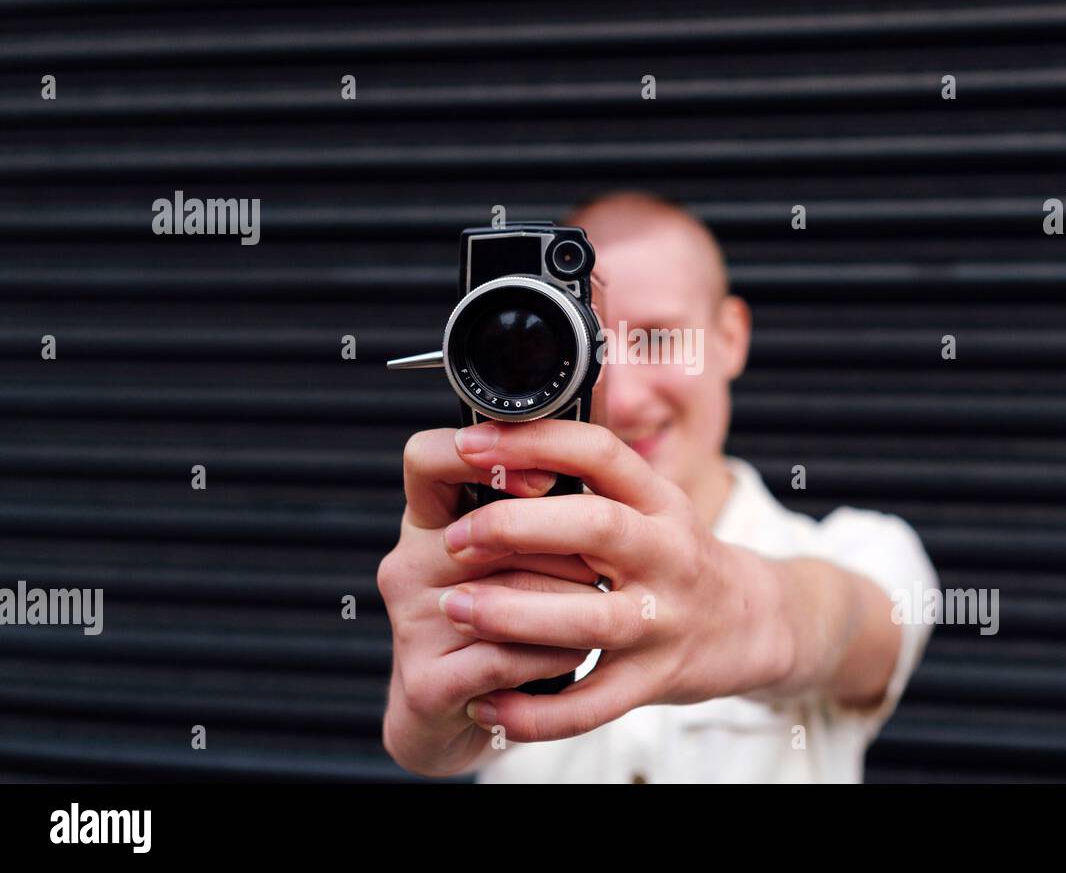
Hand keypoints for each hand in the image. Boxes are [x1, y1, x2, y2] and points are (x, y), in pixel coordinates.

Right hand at [377, 428, 602, 776]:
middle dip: (565, 553)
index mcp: (432, 517)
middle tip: (601, 571)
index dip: (486, 460)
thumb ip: (547, 488)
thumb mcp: (521, 549)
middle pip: (492, 532)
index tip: (545, 480)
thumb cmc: (508, 618)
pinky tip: (571, 659)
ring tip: (597, 616)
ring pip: (508, 598)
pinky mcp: (424, 683)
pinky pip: (504, 658)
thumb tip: (598, 398)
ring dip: (570, 608)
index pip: (428, 457)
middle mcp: (411, 562)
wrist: (464, 721)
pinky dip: (551, 658)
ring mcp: (410, 623)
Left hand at [435, 419, 793, 742]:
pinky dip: (536, 713)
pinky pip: (592, 704)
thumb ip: (590, 477)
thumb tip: (503, 435)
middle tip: (455, 537)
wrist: (748, 623)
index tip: (469, 446)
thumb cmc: (674, 556)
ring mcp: (664, 620)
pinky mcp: (656, 679)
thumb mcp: (649, 503)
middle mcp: (667, 553)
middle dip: (516, 527)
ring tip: (456, 608)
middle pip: (596, 527)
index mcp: (658, 500)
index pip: (599, 453)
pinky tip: (488, 705)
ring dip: (515, 615)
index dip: (534, 443)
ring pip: (589, 620)